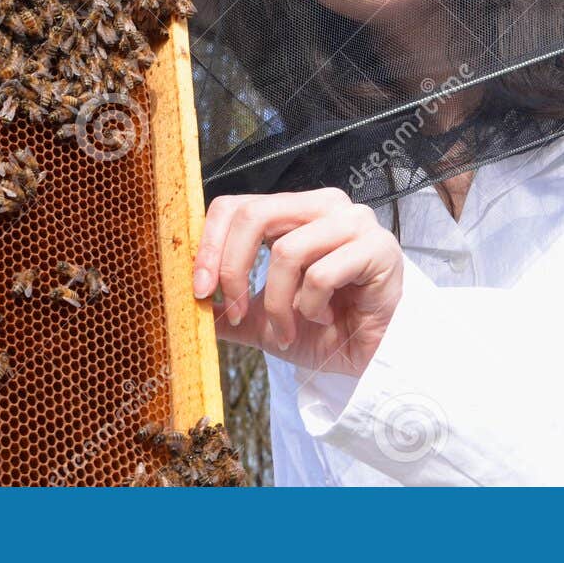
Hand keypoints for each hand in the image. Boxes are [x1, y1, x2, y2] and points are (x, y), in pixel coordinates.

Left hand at [193, 187, 403, 376]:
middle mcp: (323, 205)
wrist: (372, 357)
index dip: (209, 246)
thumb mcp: (262, 320)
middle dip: (232, 269)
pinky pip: (322, 273)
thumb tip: (185, 305)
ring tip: (289, 328)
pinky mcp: (378, 247)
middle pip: (254, 216)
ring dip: (279, 303)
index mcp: (293, 211)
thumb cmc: (323, 329)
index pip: (236, 206)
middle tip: (235, 312)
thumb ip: (227, 308)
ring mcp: (354, 221)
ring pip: (286, 250)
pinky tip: (326, 318)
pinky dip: (312, 307)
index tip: (200, 291)